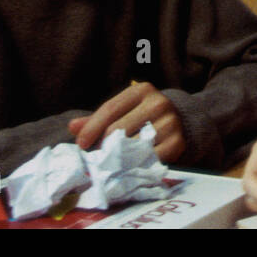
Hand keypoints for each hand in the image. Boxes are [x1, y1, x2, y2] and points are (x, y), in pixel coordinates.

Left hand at [67, 82, 185, 161]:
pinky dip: (135, 165)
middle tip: (96, 157)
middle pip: (118, 129)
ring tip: (111, 162)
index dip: (91, 127)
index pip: (110, 108)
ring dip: (117, 158)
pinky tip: (129, 166)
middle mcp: (158, 103)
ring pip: (131, 145)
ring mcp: (169, 122)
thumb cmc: (144, 116)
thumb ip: (98, 118)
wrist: (184, 122)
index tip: (80, 144)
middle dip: (103, 145)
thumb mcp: (124, 111)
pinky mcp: (177, 142)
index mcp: (142, 90)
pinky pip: (146, 158)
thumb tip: (72, 126)